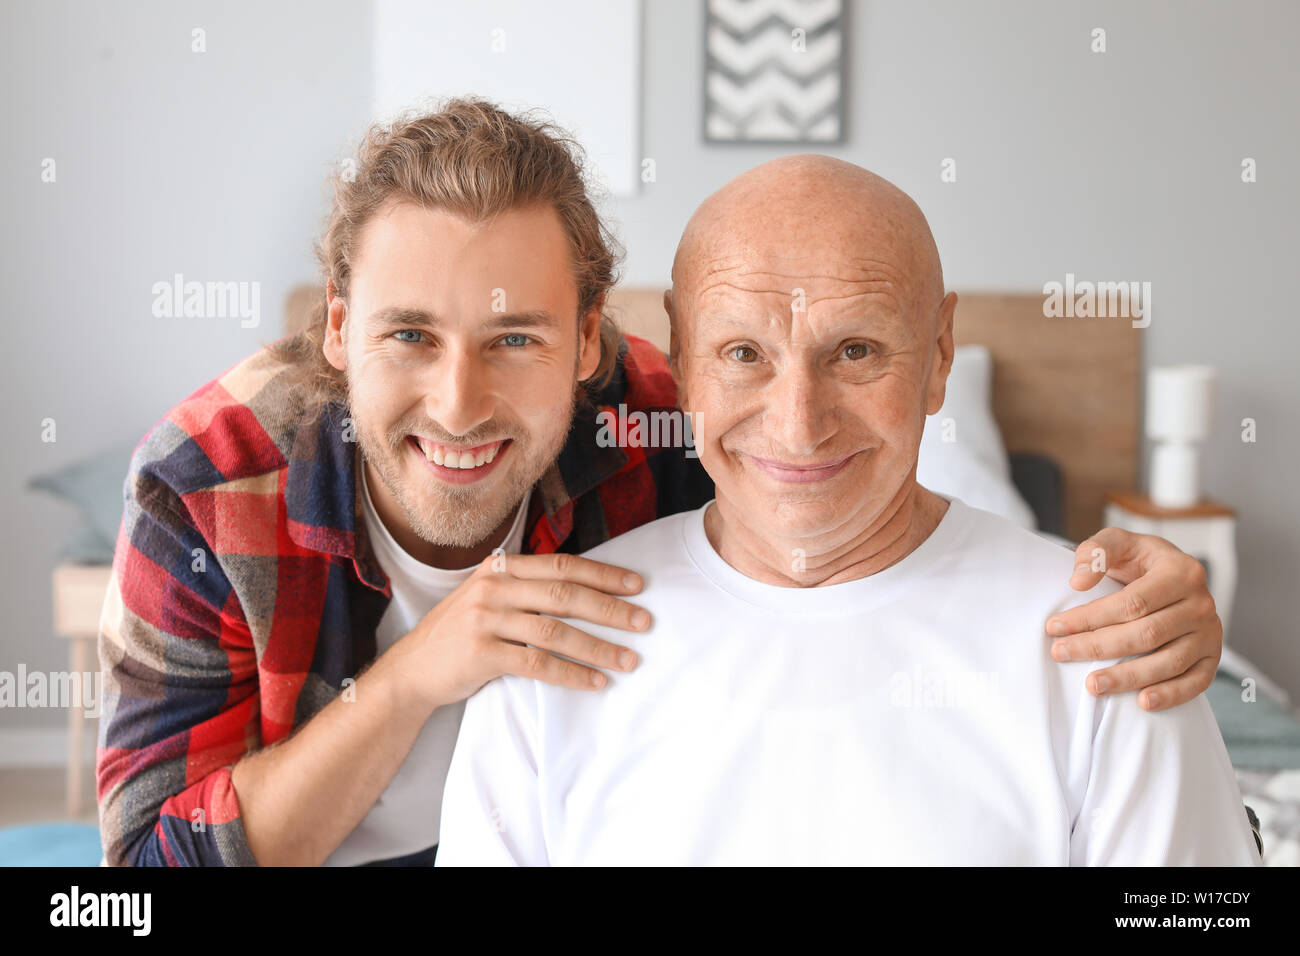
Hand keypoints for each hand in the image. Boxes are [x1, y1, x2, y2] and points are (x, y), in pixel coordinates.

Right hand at [397, 552, 649, 711]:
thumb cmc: (460, 633)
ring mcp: (485, 620)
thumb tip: (586, 590)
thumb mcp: (488, 597)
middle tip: (644, 622)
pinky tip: (595, 682)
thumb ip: (526, 588)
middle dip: (610, 609)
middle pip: (565, 595)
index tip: (637, 585)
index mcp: (500, 568)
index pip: (562, 565)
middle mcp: (493, 588)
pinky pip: (538, 664)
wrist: (412, 669)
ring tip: (628, 660)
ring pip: (555, 631)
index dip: (603, 574)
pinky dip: (571, 674)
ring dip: (598, 647)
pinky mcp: (481, 654)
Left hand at [1044, 528, 1221, 710]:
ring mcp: (1210, 632)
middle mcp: (1202, 603)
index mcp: (1180, 571)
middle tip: (1061, 653)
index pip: (1131, 602)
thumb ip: (1095, 552)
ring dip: (1128, 678)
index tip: (1054, 627)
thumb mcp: (1117, 543)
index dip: (1090, 617)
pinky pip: (1196, 682)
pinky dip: (1171, 694)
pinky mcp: (1212, 657)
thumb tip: (1078, 582)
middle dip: (1098, 647)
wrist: (1168, 576)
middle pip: (1146, 634)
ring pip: (1169, 661)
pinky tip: (1142, 702)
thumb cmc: (1138, 561)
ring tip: (1092, 686)